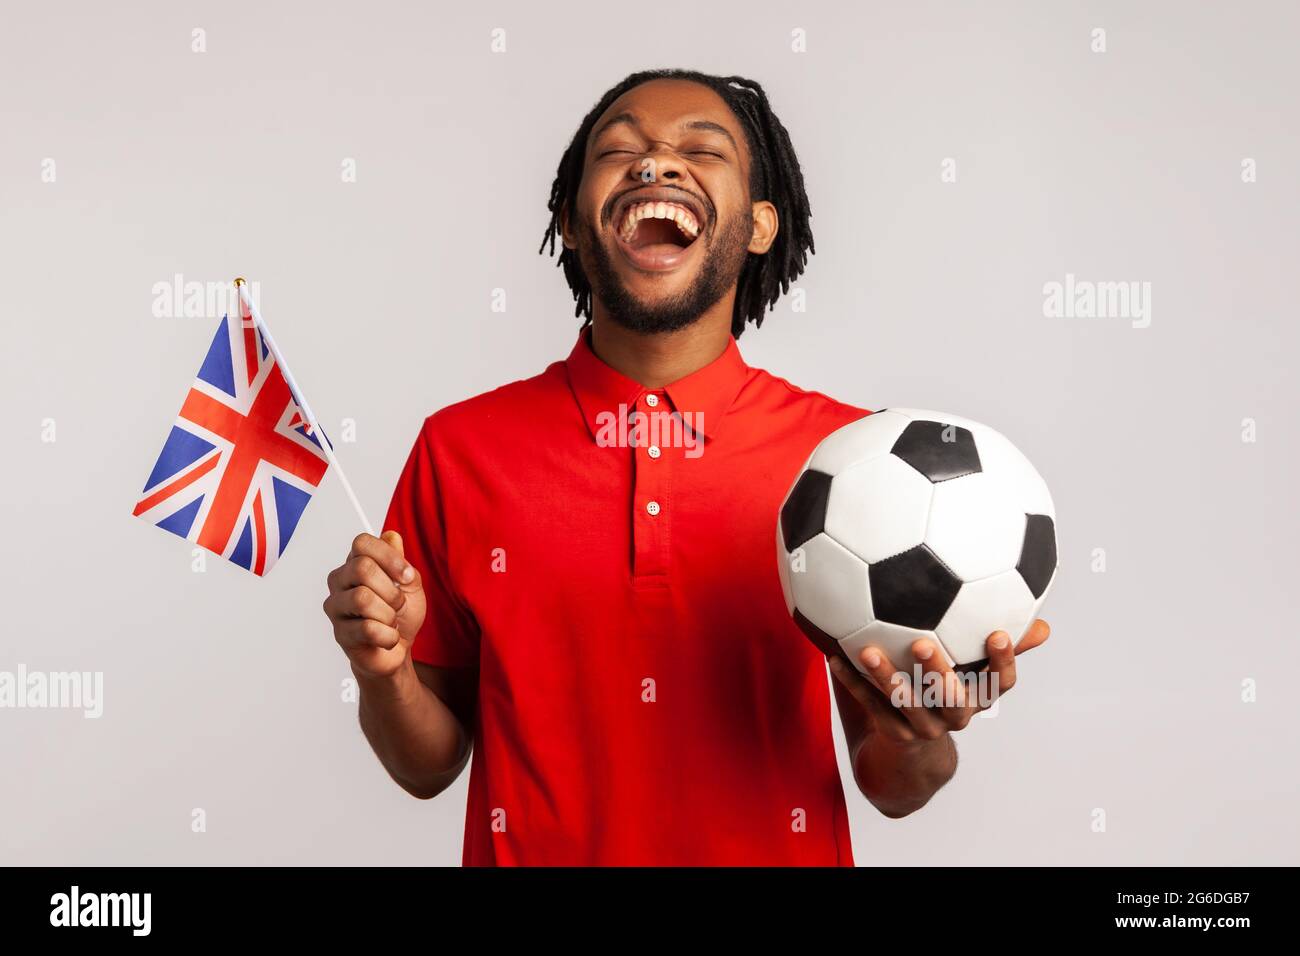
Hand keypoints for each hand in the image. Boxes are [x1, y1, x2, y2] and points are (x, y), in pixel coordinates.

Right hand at [323, 531, 426, 678]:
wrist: (398, 649)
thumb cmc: (401, 614)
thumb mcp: (410, 584)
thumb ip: (400, 561)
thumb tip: (391, 536)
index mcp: (355, 563)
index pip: (362, 543)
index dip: (389, 557)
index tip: (407, 576)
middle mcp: (340, 581)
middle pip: (362, 568)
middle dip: (391, 589)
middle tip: (398, 603)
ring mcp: (336, 607)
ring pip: (362, 598)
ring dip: (388, 613)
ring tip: (390, 621)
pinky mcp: (340, 634)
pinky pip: (367, 628)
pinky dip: (388, 635)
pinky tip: (387, 637)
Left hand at [828, 619, 1050, 743]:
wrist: (915, 750)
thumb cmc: (949, 689)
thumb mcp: (975, 671)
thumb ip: (1000, 647)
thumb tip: (1043, 625)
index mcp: (978, 697)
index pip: (1000, 684)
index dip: (1002, 662)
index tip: (997, 632)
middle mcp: (955, 715)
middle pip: (951, 698)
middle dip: (938, 672)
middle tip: (922, 642)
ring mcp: (924, 727)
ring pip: (906, 705)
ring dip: (887, 677)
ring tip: (867, 651)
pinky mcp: (894, 733)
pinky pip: (871, 707)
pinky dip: (854, 683)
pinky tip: (836, 658)